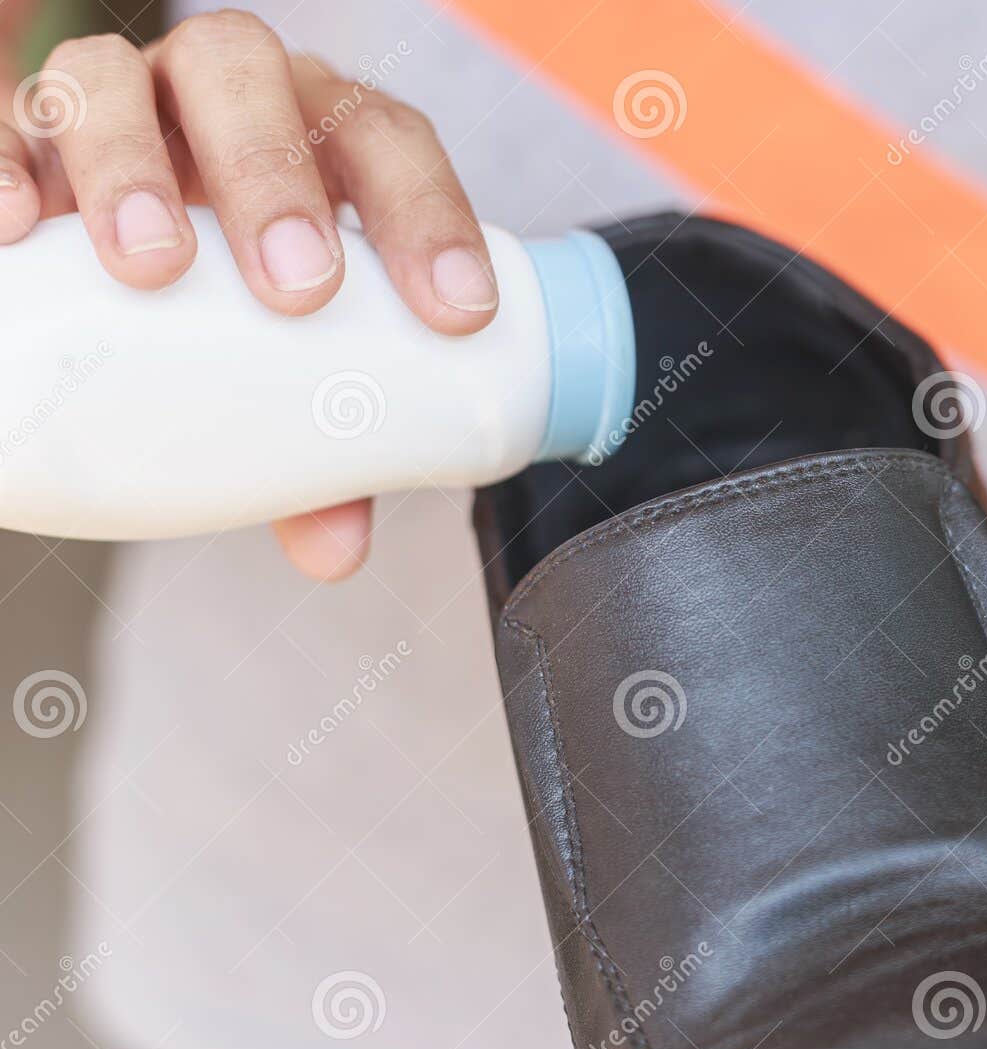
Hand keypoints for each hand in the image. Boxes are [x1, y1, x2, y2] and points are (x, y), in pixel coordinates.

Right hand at [0, 10, 498, 578]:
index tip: (455, 313)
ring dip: (136, 164)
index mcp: (315, 138)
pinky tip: (15, 230)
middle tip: (296, 289)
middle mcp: (220, 98)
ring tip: (151, 266)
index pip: (387, 142)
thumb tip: (336, 550)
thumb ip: (316, 450)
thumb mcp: (281, 364)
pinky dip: (5, 167)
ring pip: (116, 75)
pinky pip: (1, 123)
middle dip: (277, 177)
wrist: (113, 266)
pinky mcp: (24, 137)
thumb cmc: (232, 309)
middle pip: (250, 76)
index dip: (430, 216)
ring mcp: (116, 102)